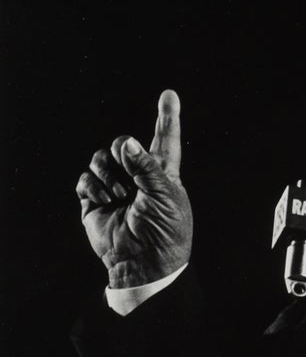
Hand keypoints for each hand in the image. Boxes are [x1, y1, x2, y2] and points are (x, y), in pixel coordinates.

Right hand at [76, 90, 192, 287]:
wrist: (145, 262)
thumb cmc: (165, 230)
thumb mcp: (164, 195)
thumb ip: (146, 167)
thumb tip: (129, 144)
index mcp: (164, 173)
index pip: (165, 139)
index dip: (167, 117)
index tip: (169, 95)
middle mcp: (138, 176)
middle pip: (124, 143)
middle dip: (124, 152)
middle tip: (131, 178)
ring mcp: (115, 187)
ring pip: (101, 158)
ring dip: (108, 173)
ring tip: (120, 196)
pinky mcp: (94, 201)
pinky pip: (85, 179)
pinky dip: (94, 187)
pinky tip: (106, 201)